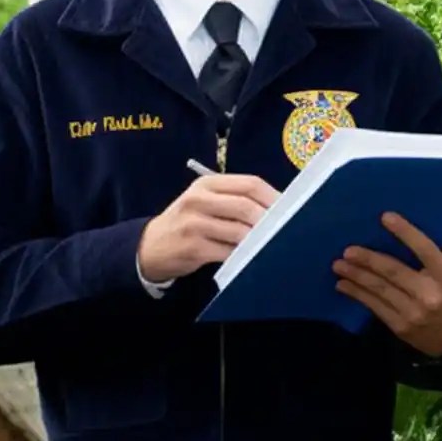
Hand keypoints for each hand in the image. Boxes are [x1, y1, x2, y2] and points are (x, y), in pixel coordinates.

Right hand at [137, 174, 278, 281]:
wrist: (150, 246)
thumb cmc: (187, 222)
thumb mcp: (205, 201)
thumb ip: (235, 200)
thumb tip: (277, 208)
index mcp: (207, 184)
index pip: (249, 184)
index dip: (273, 196)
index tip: (291, 208)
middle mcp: (199, 200)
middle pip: (246, 206)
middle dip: (270, 219)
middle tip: (285, 229)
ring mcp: (194, 224)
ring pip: (239, 231)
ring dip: (259, 239)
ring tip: (271, 243)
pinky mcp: (193, 248)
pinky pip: (228, 252)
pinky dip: (243, 255)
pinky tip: (250, 256)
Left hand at [333, 212, 441, 357]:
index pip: (425, 251)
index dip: (405, 233)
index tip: (385, 217)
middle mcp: (430, 296)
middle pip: (394, 272)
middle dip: (369, 260)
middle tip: (348, 249)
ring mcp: (413, 314)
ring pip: (380, 290)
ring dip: (357, 276)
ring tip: (338, 264)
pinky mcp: (399, 327)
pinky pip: (375, 307)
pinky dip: (357, 295)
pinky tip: (343, 285)